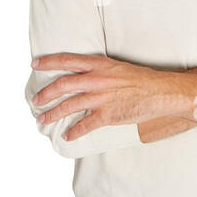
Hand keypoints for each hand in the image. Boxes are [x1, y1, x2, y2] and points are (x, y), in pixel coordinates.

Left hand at [31, 54, 191, 138]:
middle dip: (45, 94)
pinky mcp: (108, 115)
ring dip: (53, 114)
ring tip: (43, 120)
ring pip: (69, 106)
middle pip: (62, 85)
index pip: (67, 60)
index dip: (48, 62)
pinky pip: (85, 124)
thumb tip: (84, 77)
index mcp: (99, 65)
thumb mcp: (118, 68)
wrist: (161, 92)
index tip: (34, 64)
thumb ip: (99, 72)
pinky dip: (74, 131)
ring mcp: (101, 98)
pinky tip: (68, 135)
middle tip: (36, 101)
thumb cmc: (143, 80)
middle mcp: (96, 80)